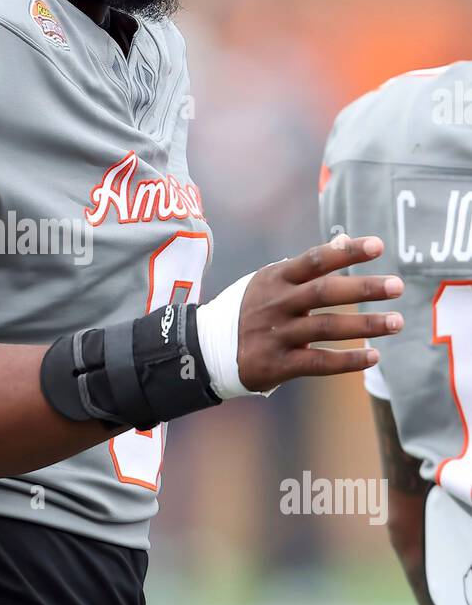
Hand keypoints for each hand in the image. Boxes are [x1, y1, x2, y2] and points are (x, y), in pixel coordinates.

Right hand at [237, 234, 402, 391]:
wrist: (207, 349)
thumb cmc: (249, 309)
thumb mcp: (269, 280)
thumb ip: (305, 267)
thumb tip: (345, 241)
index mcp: (276, 278)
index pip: (316, 259)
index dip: (348, 252)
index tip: (379, 246)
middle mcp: (276, 303)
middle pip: (325, 292)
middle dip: (364, 288)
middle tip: (397, 286)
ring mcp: (277, 334)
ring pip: (327, 327)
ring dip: (365, 325)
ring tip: (396, 322)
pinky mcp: (278, 363)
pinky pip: (319, 362)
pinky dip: (348, 361)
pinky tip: (373, 357)